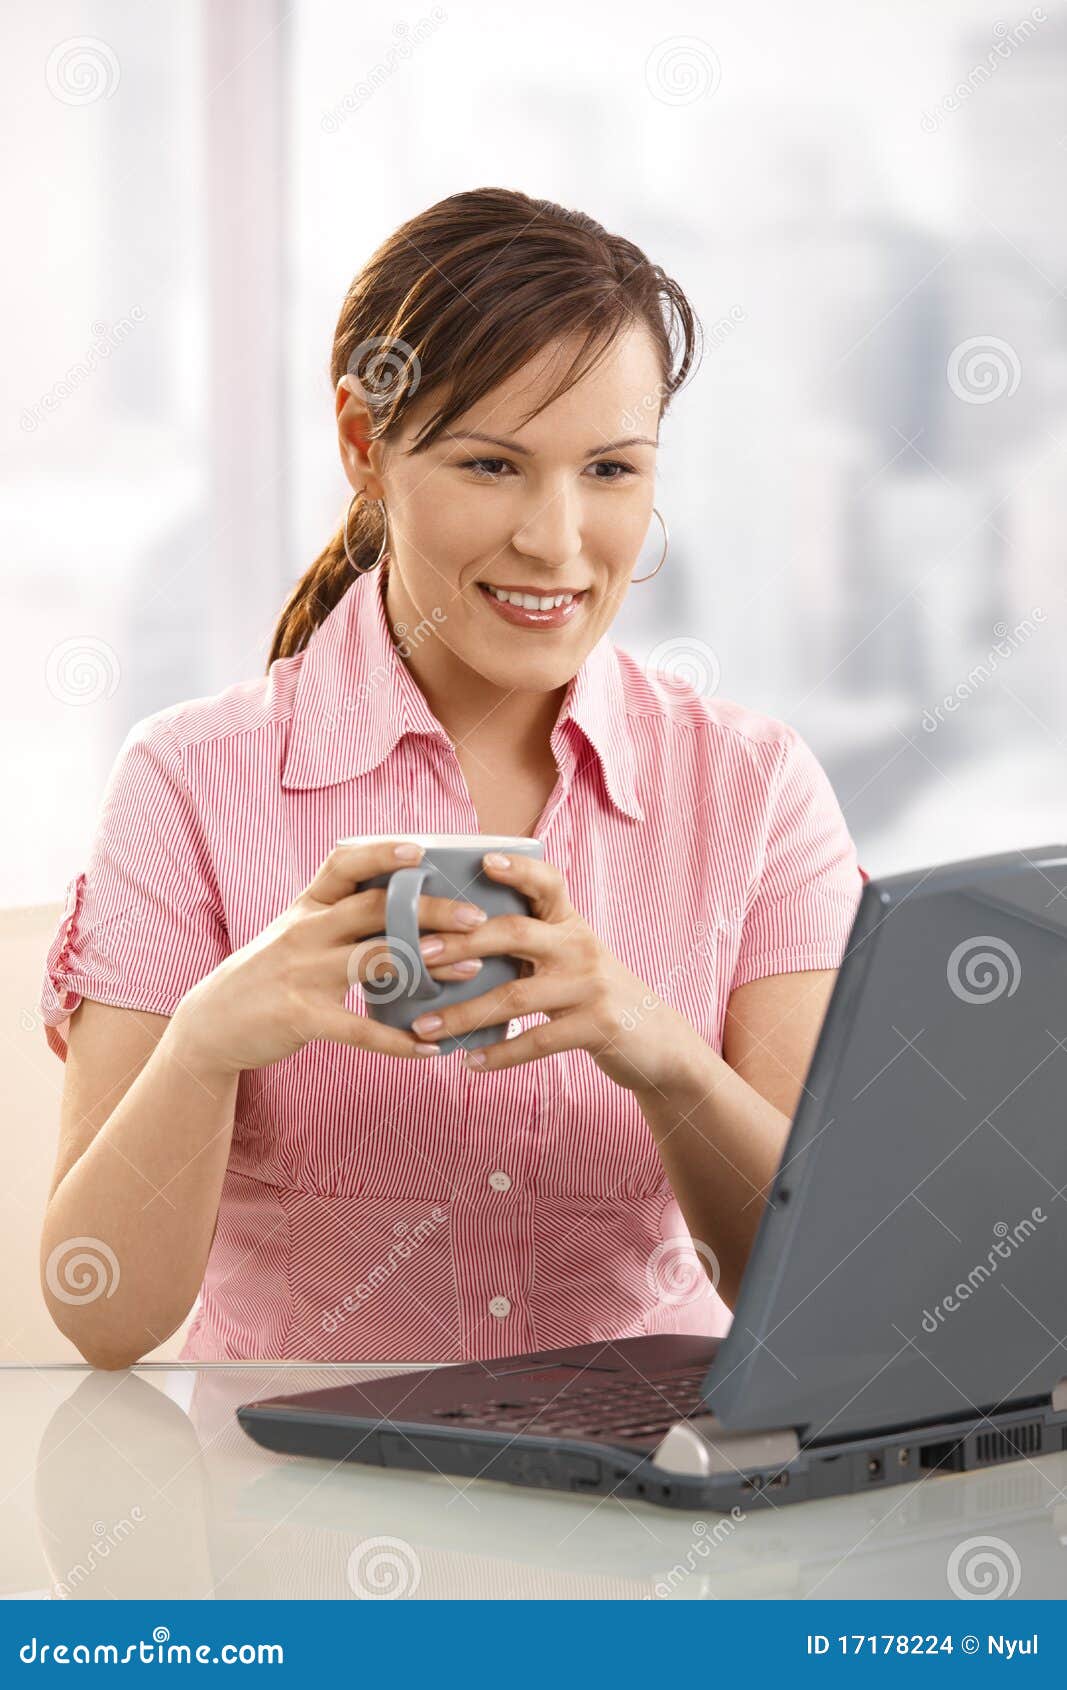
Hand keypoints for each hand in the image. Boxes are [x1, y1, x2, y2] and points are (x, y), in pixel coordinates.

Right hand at [170, 840, 490, 1075]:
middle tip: (475, 918)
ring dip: (427, 965)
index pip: (344, 864)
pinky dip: (398, 1041)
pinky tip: (430, 1048)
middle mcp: (305, 932)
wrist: (211, 1025)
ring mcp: (302, 973)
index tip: (422, 851)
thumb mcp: (296, 935)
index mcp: (307, 907)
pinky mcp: (301, 1016)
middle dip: (429, 910)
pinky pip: (359, 1028)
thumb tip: (410, 911)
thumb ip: (342, 920)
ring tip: (469, 971)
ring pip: (375, 960)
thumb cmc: (269, 976)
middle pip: (375, 908)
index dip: (383, 854)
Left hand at [408, 850, 701, 1093]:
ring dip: (464, 1012)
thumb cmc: (594, 996)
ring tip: (425, 1026)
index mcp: (570, 924)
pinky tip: (470, 1062)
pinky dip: (500, 1053)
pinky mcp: (597, 1026)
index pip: (547, 882)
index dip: (518, 869)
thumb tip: (449, 949)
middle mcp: (580, 946)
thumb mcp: (570, 960)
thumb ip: (529, 948)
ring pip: (515, 996)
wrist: (658, 1040)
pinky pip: (538, 1040)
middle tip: (421, 953)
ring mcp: (590, 985)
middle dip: (462, 942)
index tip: (484, 861)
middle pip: (515, 934)